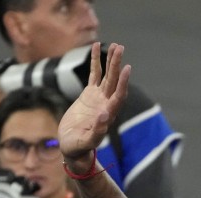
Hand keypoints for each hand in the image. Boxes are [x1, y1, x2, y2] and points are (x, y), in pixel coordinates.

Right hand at [59, 42, 129, 170]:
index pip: (118, 96)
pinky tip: (95, 48)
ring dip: (110, 61)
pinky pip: (94, 75)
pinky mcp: (89, 95)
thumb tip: (105, 115)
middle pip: (114, 82)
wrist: (73, 148)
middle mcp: (105, 104)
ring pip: (106, 76)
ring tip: (115, 45)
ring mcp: (98, 99)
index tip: (127, 68)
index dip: (123, 82)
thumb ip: (96, 131)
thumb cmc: (78, 148)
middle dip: (117, 65)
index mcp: (107, 115)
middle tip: (120, 48)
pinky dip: (95, 62)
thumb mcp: (85, 142)